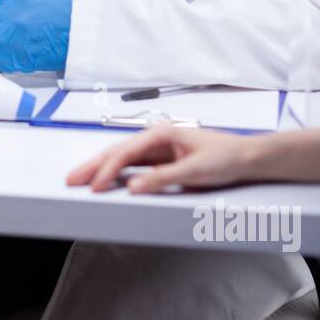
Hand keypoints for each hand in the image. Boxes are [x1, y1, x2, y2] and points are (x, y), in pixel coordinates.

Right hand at [67, 124, 264, 192]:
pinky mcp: (165, 162)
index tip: (95, 185)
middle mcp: (158, 138)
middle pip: (118, 151)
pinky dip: (118, 175)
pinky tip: (107, 182)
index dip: (107, 169)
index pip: (126, 152)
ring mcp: (160, 150)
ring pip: (124, 159)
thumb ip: (162, 179)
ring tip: (82, 180)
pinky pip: (136, 168)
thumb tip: (133, 186)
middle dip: (93, 165)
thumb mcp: (194, 171)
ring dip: (102, 170)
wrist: (248, 159)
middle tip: (71, 178)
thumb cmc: (227, 157)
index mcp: (163, 133)